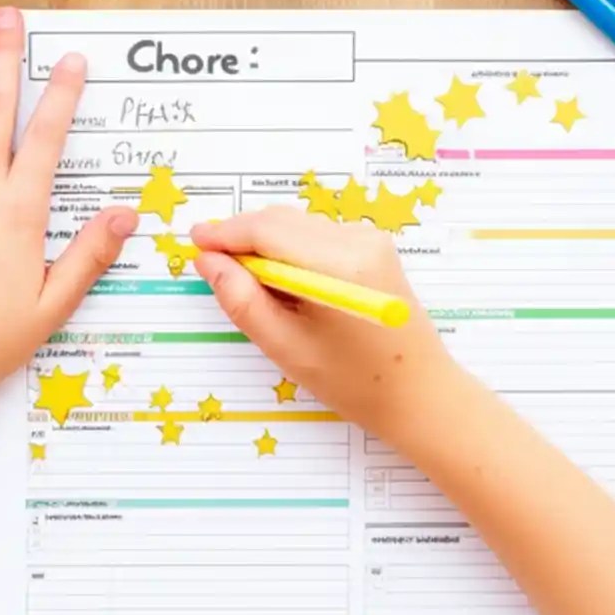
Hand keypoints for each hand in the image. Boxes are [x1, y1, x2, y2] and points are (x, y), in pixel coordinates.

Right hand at [191, 207, 461, 433]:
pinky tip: (286, 285)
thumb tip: (209, 261)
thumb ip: (242, 300)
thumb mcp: (286, 347)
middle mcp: (358, 240)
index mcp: (337, 265)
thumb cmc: (354, 381)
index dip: (225, 233)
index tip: (195, 242)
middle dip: (243, 237)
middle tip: (212, 265)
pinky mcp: (375, 247)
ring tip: (251, 285)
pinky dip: (291, 250)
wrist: (419, 393)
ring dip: (267, 244)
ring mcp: (370, 240)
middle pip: (282, 221)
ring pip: (298, 226)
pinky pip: (318, 236)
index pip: (266, 229)